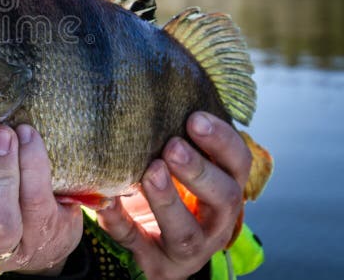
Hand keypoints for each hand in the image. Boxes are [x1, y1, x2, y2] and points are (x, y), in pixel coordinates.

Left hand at [96, 112, 251, 279]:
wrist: (154, 246)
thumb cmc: (168, 188)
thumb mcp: (178, 163)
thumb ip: (174, 134)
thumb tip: (145, 82)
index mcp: (225, 189)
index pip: (238, 163)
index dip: (222, 141)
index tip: (195, 117)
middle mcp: (216, 221)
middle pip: (224, 198)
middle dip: (198, 170)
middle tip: (172, 146)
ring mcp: (188, 248)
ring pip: (186, 232)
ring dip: (169, 201)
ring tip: (150, 172)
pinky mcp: (157, 265)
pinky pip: (137, 245)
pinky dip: (120, 223)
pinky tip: (104, 203)